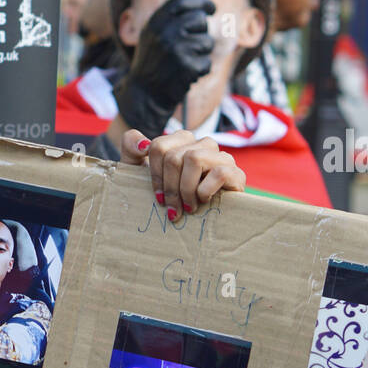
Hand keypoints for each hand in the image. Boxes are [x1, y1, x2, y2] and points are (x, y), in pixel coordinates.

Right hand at [113, 0, 214, 136]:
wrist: (144, 94)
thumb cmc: (153, 62)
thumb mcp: (152, 35)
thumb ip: (171, 18)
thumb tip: (200, 5)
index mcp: (155, 22)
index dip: (201, 1)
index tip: (210, 8)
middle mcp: (165, 32)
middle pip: (200, 19)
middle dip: (202, 31)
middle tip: (193, 43)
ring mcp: (177, 50)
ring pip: (207, 42)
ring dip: (201, 53)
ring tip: (185, 61)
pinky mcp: (187, 67)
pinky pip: (206, 62)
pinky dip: (200, 70)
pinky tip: (185, 74)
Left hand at [120, 129, 244, 219]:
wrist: (203, 226)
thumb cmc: (170, 198)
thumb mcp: (142, 175)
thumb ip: (131, 151)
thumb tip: (143, 144)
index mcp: (181, 142)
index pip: (160, 147)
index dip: (154, 175)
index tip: (157, 196)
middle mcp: (202, 144)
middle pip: (174, 156)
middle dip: (169, 187)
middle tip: (172, 208)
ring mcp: (221, 157)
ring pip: (194, 158)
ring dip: (185, 189)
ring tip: (188, 207)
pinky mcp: (236, 173)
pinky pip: (218, 172)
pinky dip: (205, 191)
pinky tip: (203, 202)